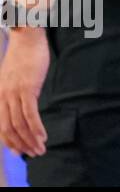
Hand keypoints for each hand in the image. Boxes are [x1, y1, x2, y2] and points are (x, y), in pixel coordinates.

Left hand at [0, 28, 49, 156]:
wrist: (27, 37)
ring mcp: (14, 93)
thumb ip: (13, 93)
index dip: (10, 142)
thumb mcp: (13, 77)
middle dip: (21, 145)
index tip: (20, 151)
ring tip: (41, 149)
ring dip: (31, 140)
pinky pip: (30, 113)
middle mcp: (2, 97)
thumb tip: (21, 106)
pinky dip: (36, 127)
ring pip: (19, 124)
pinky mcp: (27, 88)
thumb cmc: (24, 56)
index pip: (1, 126)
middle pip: (9, 129)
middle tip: (34, 154)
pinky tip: (43, 136)